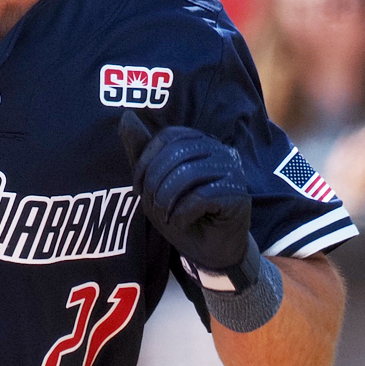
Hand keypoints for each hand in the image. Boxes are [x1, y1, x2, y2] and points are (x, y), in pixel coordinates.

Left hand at [117, 111, 250, 271]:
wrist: (209, 250)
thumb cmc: (182, 214)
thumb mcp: (154, 183)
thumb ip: (141, 151)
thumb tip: (126, 116)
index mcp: (199, 142)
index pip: (167, 137)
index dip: (146, 161)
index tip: (138, 189)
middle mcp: (219, 150)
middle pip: (177, 153)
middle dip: (155, 183)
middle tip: (153, 206)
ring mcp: (232, 170)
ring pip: (188, 174)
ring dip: (167, 200)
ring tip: (166, 215)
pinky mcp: (238, 193)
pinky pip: (201, 196)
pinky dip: (182, 213)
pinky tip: (181, 221)